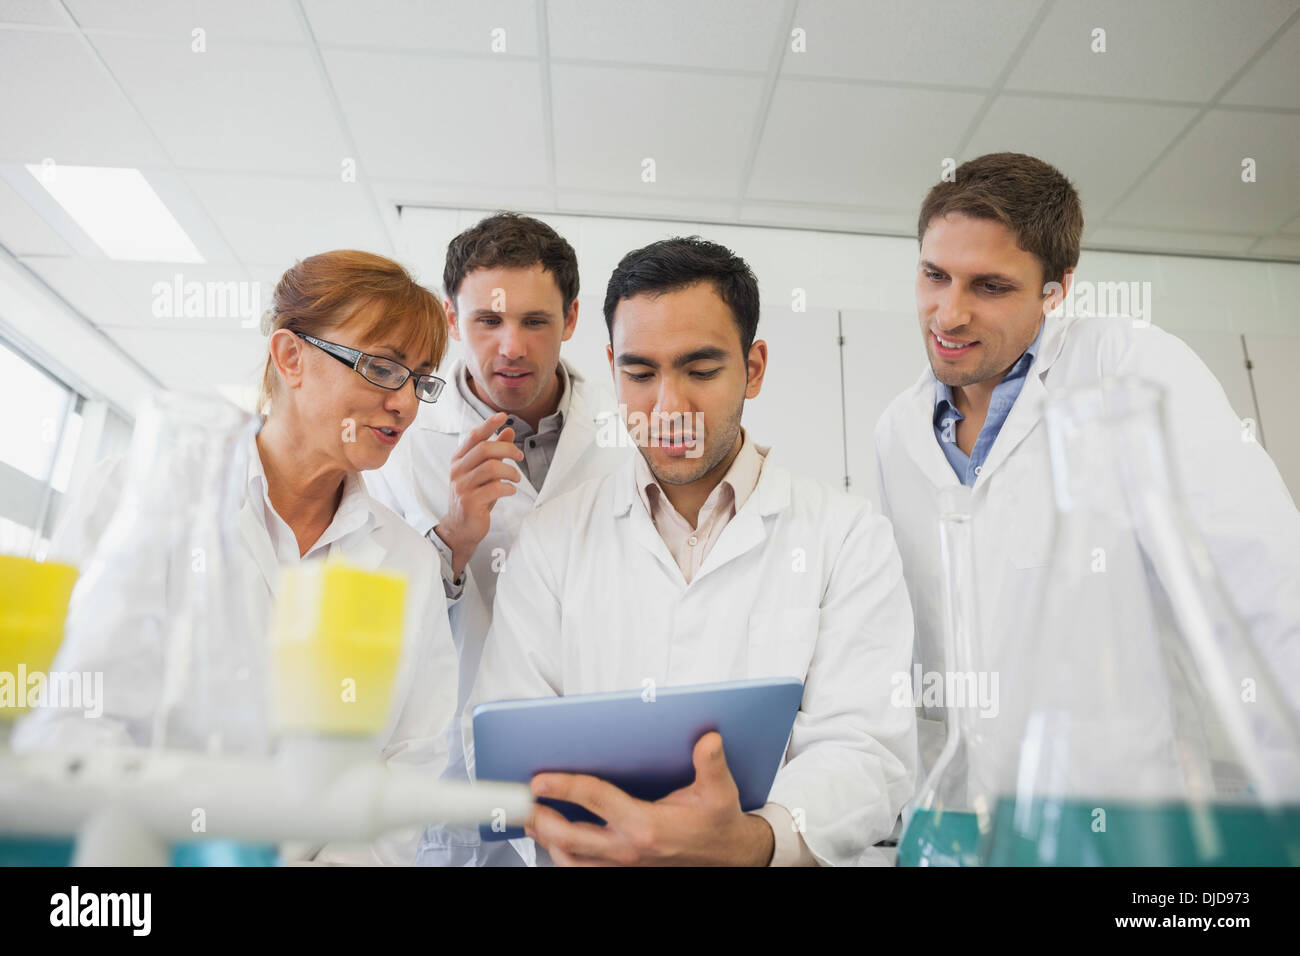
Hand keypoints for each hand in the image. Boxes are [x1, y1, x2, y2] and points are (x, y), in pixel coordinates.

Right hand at [433, 412, 524, 576]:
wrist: (461, 528)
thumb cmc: (474, 497)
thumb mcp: (484, 473)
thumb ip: (495, 452)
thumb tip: (508, 430)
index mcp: (458, 460)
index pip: (474, 436)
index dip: (489, 425)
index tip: (504, 416)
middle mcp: (457, 471)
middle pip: (485, 449)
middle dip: (507, 450)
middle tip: (520, 457)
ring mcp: (462, 487)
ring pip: (492, 468)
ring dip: (510, 471)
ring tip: (516, 478)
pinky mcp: (470, 502)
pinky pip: (495, 488)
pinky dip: (509, 488)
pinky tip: (510, 491)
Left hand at [524, 732, 774, 865]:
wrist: (731, 858)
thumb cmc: (719, 824)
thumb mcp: (720, 791)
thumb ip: (711, 763)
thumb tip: (708, 738)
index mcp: (647, 825)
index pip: (596, 800)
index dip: (565, 787)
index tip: (541, 779)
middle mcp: (629, 850)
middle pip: (570, 838)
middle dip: (540, 819)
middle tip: (519, 803)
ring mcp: (624, 867)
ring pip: (571, 861)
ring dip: (546, 841)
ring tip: (530, 821)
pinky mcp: (624, 874)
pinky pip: (583, 872)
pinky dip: (563, 858)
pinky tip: (554, 843)